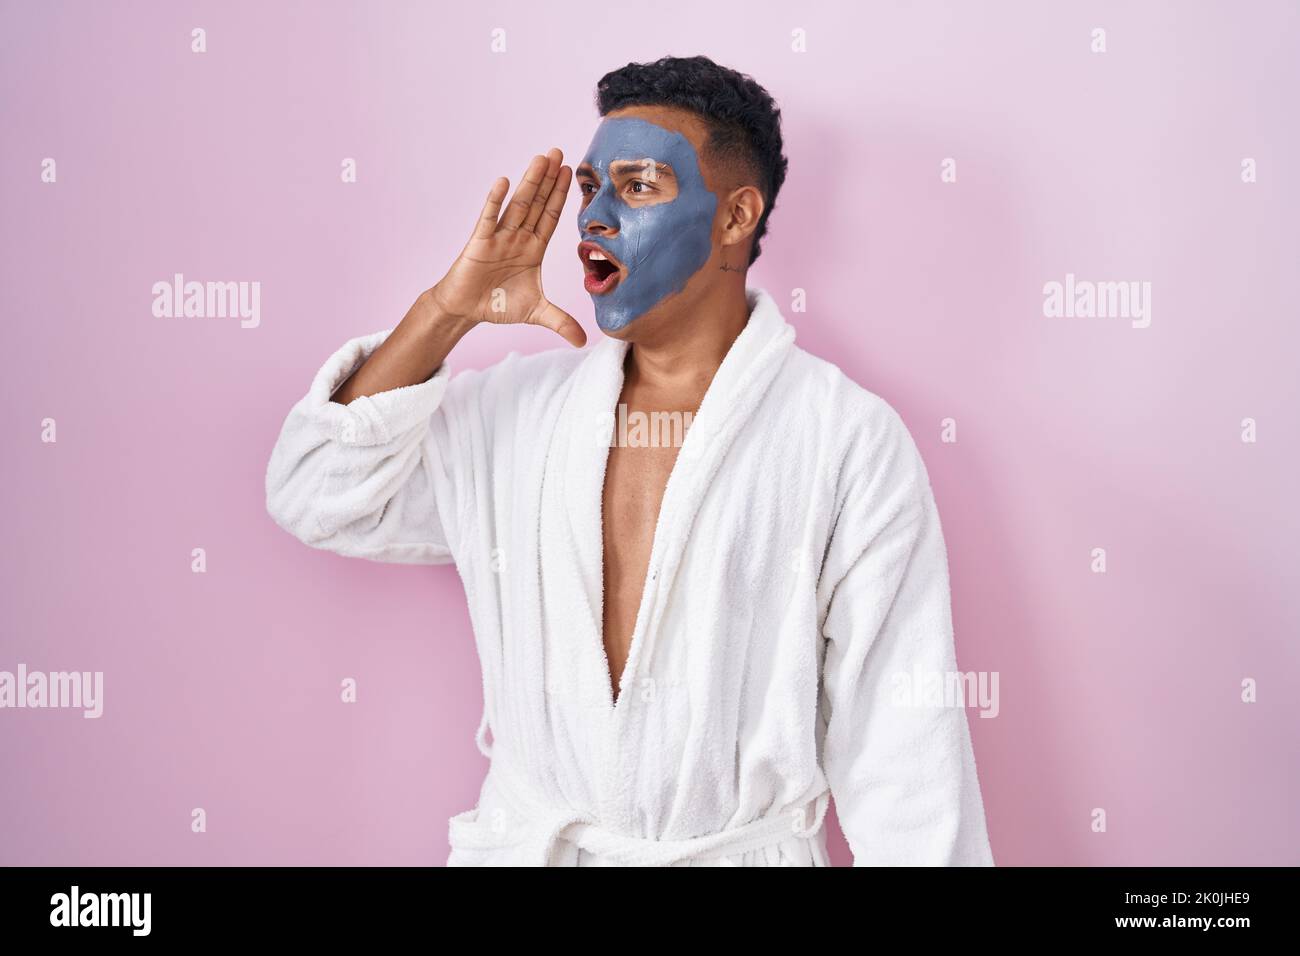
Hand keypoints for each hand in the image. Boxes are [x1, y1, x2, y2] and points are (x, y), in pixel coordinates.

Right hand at [429, 148, 584, 347]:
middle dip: (548, 179)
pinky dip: (495, 202)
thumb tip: (584, 341)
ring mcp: (499, 237)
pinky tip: (503, 182)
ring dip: (529, 182)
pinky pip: (488, 219)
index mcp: (533, 248)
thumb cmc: (497, 304)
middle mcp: (517, 237)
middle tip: (559, 152)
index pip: (550, 217)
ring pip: (517, 205)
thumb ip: (560, 322)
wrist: (466, 310)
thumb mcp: (536, 313)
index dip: (560, 196)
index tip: (570, 173)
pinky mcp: (479, 243)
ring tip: (540, 158)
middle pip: (536, 203)